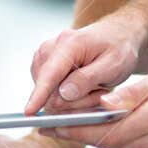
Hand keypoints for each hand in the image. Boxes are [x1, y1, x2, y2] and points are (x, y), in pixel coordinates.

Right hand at [25, 11, 146, 114]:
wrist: (118, 35)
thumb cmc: (119, 48)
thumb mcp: (113, 65)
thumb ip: (87, 79)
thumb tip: (63, 94)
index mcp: (70, 43)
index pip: (50, 73)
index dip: (39, 95)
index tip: (29, 113)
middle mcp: (52, 46)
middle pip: (49, 87)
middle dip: (72, 100)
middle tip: (99, 92)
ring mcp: (47, 54)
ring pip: (49, 91)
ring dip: (71, 99)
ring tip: (94, 88)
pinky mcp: (46, 64)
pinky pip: (50, 89)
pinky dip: (66, 95)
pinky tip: (84, 88)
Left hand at [45, 67, 147, 147]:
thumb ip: (131, 94)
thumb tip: (102, 103)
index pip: (108, 130)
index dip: (77, 130)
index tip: (52, 125)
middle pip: (108, 143)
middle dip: (79, 134)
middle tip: (52, 125)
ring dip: (93, 137)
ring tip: (69, 125)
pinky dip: (112, 140)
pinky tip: (100, 128)